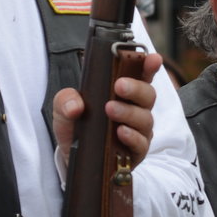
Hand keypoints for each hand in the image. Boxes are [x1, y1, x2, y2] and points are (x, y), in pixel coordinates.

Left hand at [52, 51, 164, 176]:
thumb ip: (66, 99)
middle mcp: (136, 109)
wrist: (72, 157)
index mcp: (124, 93)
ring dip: (129, 112)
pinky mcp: (135, 152)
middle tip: (119, 85)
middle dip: (136, 88)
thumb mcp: (64, 108)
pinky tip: (120, 132)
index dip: (150, 66)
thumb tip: (75, 106)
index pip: (143, 76)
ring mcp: (138, 131)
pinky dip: (131, 136)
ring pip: (145, 119)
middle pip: (148, 95)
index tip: (153, 58)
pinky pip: (141, 143)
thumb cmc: (75, 125)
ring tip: (110, 109)